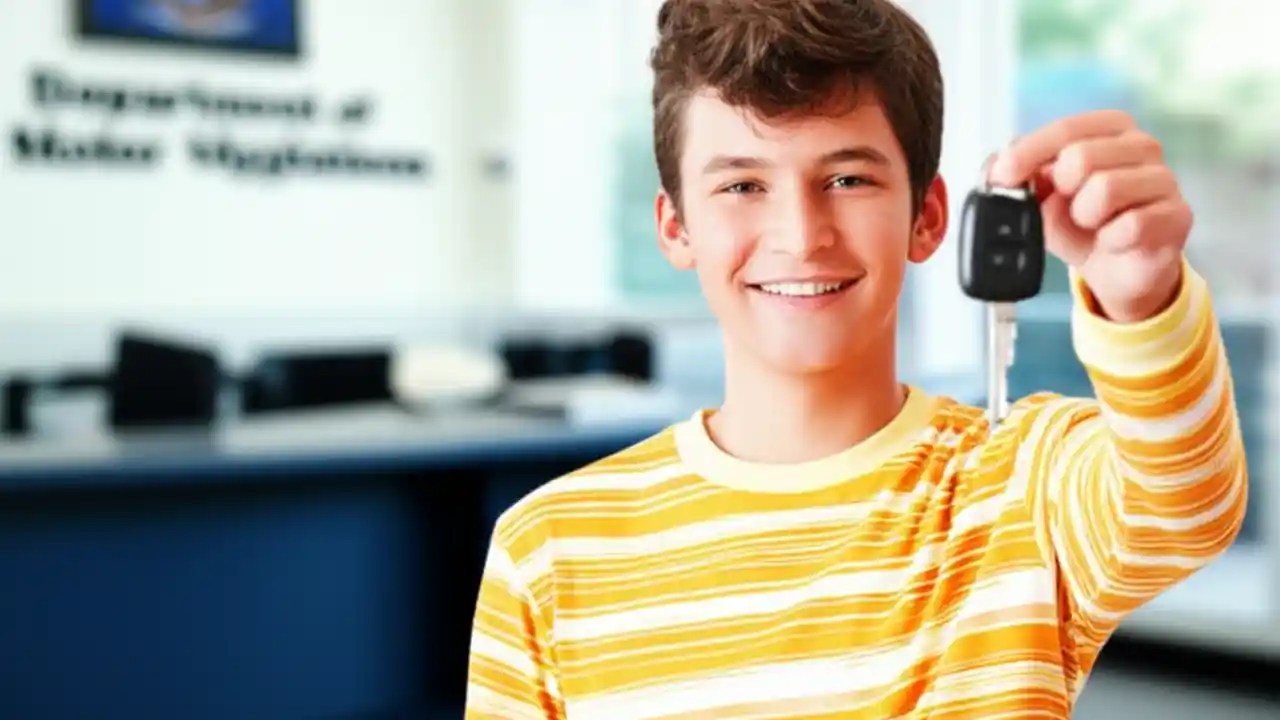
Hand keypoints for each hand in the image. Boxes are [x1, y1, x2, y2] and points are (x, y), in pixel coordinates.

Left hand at [988, 110, 1189, 322]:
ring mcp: (1165, 178)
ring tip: (1093, 224)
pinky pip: (1130, 225)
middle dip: (1062, 191)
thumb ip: (1024, 177)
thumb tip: (998, 169)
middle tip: (1070, 208)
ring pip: (1105, 189)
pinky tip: (1112, 240)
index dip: (1028, 152)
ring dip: (1085, 216)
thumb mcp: (1044, 199)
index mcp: (1110, 129)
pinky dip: (1109, 239)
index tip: (1002, 176)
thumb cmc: (1083, 226)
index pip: (1066, 129)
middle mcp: (1143, 145)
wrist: (1117, 270)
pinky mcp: (1177, 214)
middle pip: (1082, 156)